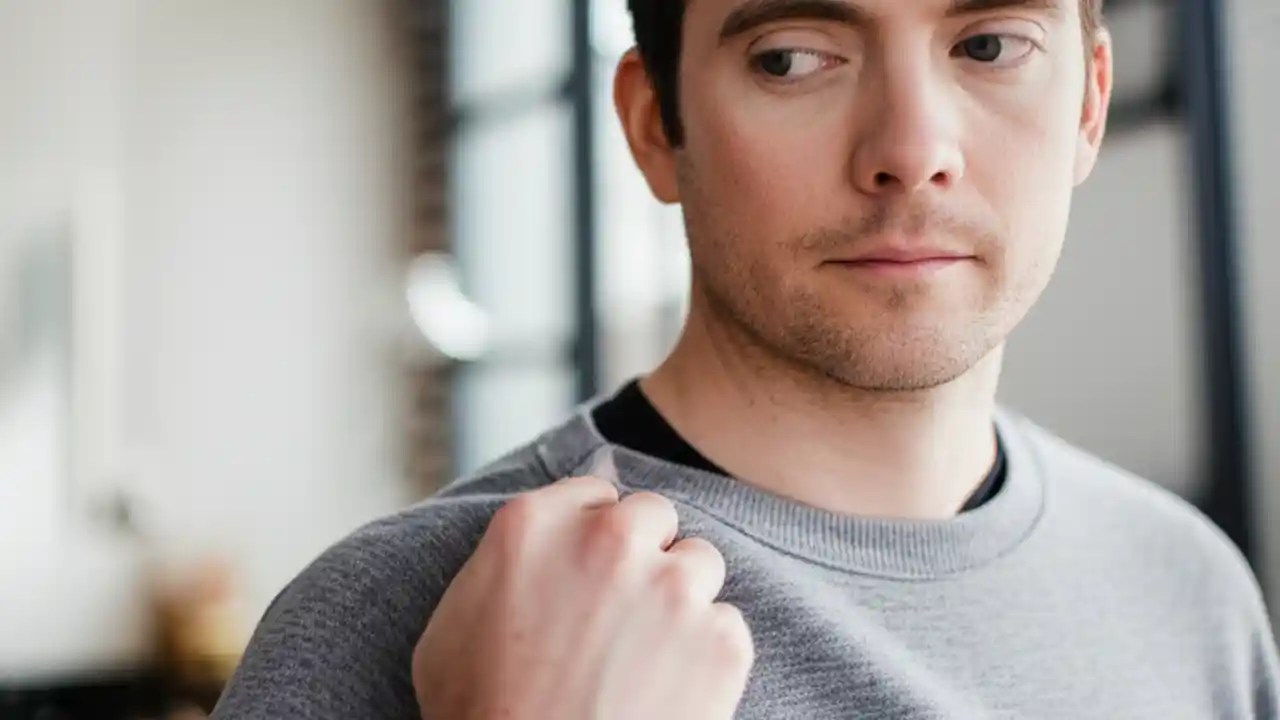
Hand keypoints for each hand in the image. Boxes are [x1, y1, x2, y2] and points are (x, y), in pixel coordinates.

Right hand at [412, 475, 754, 719]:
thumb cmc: (479, 716)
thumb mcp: (454, 623)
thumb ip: (502, 559)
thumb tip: (549, 526)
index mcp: (536, 524)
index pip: (596, 495)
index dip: (595, 537)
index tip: (590, 577)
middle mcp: (609, 540)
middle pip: (653, 515)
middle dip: (644, 556)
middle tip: (621, 616)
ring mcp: (671, 587)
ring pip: (699, 563)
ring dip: (680, 600)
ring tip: (645, 659)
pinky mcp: (720, 640)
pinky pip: (727, 626)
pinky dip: (707, 657)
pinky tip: (668, 691)